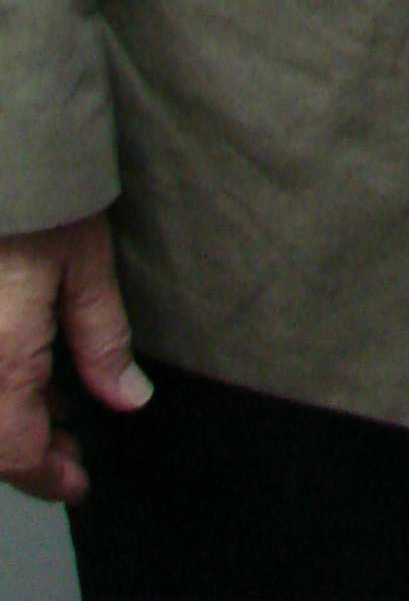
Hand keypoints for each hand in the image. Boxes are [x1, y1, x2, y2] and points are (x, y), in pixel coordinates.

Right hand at [0, 215, 150, 505]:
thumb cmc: (43, 196)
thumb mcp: (86, 260)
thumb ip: (102, 337)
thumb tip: (128, 400)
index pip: (16, 450)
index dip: (48, 476)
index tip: (80, 482)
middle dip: (26, 455)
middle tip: (72, 451)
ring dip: (7, 424)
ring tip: (55, 413)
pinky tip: (24, 375)